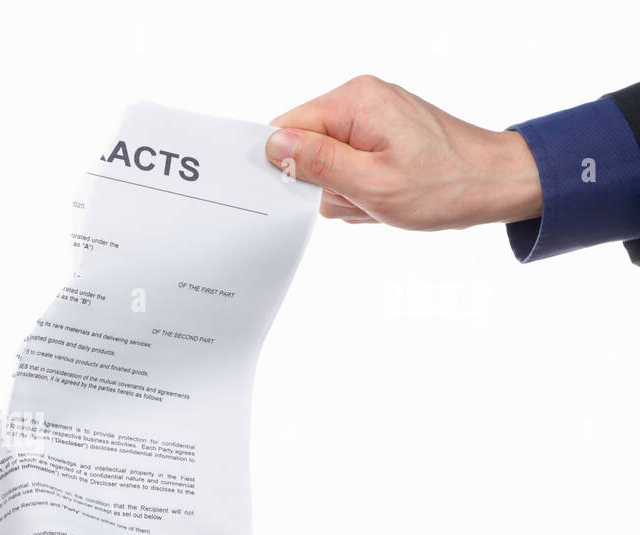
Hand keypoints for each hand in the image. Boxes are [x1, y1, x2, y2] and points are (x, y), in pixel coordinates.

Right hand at [266, 75, 541, 229]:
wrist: (497, 184)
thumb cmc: (444, 186)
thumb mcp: (371, 185)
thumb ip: (318, 163)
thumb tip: (274, 145)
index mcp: (355, 102)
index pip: (287, 128)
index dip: (290, 166)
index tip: (317, 189)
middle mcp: (361, 100)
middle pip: (306, 148)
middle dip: (327, 184)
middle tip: (363, 196)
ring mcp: (373, 117)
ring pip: (327, 165)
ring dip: (348, 192)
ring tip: (381, 198)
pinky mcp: (382, 135)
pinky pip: (350, 167)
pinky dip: (362, 188)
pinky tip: (387, 194)